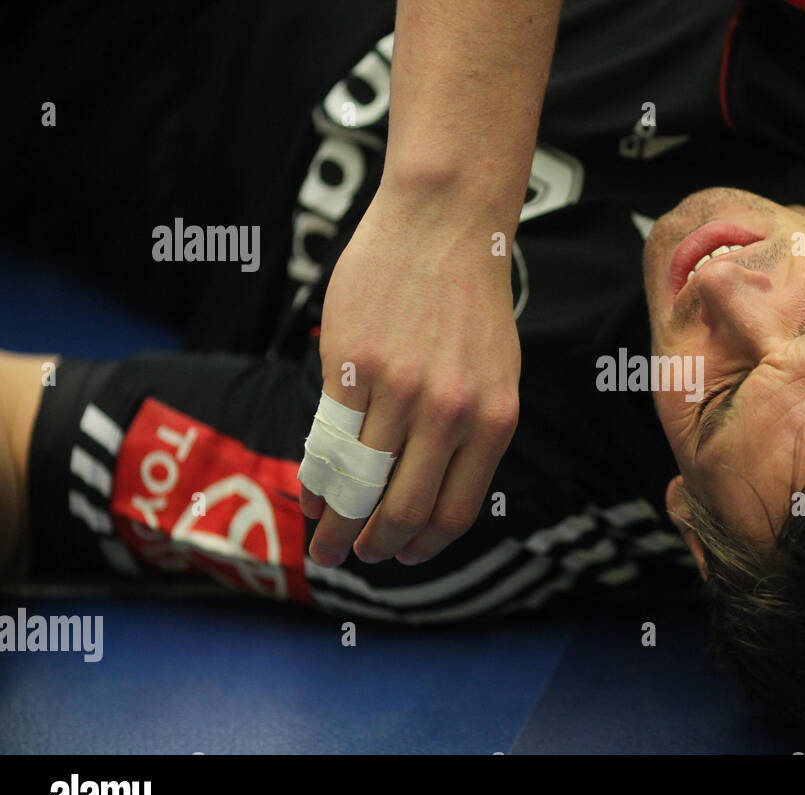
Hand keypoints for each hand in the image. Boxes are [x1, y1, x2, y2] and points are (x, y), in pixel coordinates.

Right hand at [301, 182, 520, 565]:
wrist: (444, 224)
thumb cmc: (469, 302)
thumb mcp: (494, 375)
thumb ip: (469, 434)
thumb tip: (427, 495)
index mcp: (492, 420)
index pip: (452, 512)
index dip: (421, 547)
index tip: (401, 558)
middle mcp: (448, 412)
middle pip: (400, 510)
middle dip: (372, 547)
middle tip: (350, 559)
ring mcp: (398, 389)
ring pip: (358, 482)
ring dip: (334, 523)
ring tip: (321, 539)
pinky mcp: (351, 365)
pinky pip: (326, 439)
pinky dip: (315, 476)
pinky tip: (310, 491)